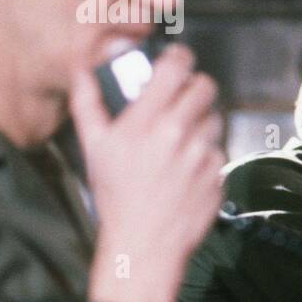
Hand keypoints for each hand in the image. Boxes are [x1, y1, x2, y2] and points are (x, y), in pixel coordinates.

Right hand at [72, 44, 224, 301]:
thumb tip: (82, 68)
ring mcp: (204, 153)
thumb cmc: (115, 195)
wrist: (145, 244)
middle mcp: (180, 132)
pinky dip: (207, 152)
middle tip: (181, 98)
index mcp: (147, 120)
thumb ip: (88, 102)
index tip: (175, 61)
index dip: (179, 58)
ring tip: (182, 137)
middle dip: (194, 87)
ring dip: (202, 120)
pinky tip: (188, 166)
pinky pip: (220, 149)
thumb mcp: (93, 147)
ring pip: (216, 117)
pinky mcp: (220, 172)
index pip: (178, 67)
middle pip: (206, 86)